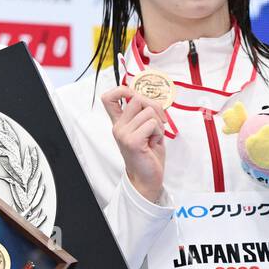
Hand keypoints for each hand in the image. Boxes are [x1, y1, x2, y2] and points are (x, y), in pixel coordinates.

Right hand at [100, 84, 166, 202]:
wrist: (147, 178)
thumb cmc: (148, 154)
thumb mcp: (145, 129)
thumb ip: (143, 113)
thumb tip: (149, 98)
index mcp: (119, 122)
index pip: (108, 98)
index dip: (122, 90)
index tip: (135, 95)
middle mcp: (118, 127)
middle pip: (136, 98)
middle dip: (154, 106)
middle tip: (159, 122)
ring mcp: (123, 134)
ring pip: (148, 111)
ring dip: (158, 123)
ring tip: (153, 137)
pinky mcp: (132, 141)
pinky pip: (152, 124)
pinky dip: (158, 132)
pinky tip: (153, 143)